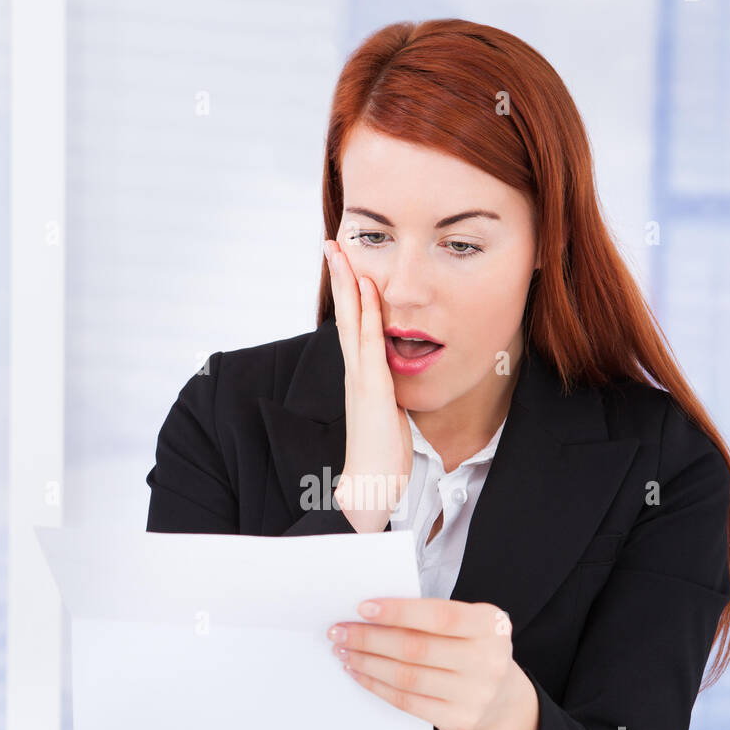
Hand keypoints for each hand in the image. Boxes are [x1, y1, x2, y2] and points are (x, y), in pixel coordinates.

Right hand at [323, 238, 412, 532]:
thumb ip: (390, 395)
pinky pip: (370, 342)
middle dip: (338, 277)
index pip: (353, 326)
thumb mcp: (389, 415)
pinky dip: (368, 314)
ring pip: (352, 321)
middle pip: (344, 314)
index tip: (346, 264)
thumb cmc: (382, 456)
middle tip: (331, 243)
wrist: (370, 486)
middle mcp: (355, 372)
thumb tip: (398, 385)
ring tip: (340, 251)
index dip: (349, 294)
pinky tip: (368, 288)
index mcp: (360, 377)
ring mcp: (361, 378)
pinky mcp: (372, 388)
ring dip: (346, 284)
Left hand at [326, 596, 516, 729]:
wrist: (500, 698)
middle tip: (340, 631)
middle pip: (416, 648)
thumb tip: (372, 614)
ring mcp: (474, 694)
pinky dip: (376, 685)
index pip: (439, 616)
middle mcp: (487, 660)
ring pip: (406, 676)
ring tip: (345, 651)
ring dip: (367, 662)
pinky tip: (360, 673)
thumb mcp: (468, 624)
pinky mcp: (457, 719)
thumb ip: (432, 616)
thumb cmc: (473, 649)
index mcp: (490, 625)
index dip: (398, 612)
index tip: (363, 608)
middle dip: (370, 638)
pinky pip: (406, 701)